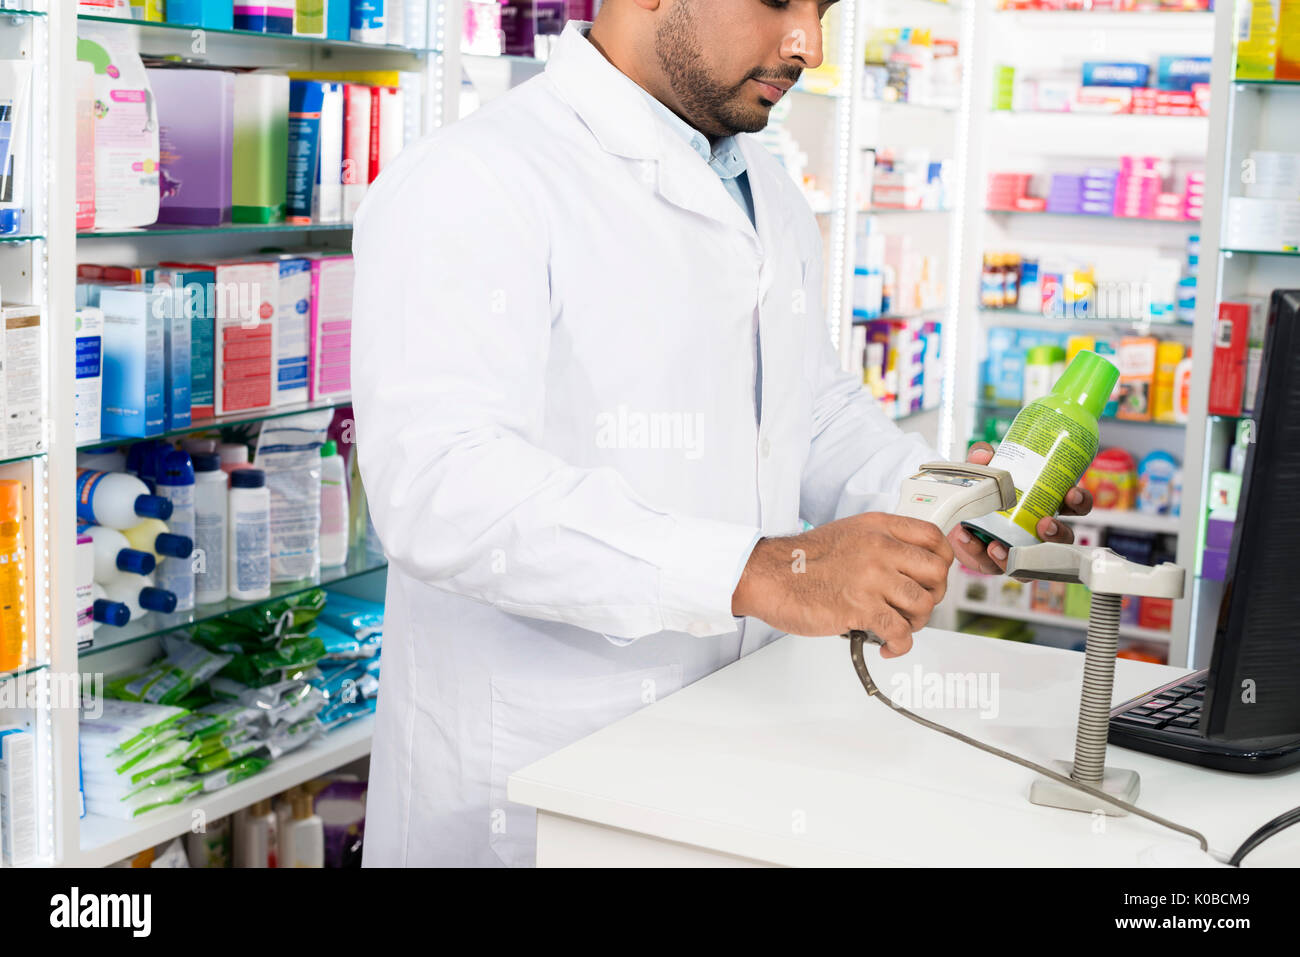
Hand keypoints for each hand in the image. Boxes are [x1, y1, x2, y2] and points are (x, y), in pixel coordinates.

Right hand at [731, 512, 954, 658]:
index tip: (937, 575)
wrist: (768, 576)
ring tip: (897, 627)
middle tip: (916, 606)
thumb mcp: (848, 535)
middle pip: (936, 573)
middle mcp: (879, 548)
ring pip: (922, 605)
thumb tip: (909, 569)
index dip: (943, 559)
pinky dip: (899, 645)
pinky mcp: (860, 607)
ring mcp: (871, 577)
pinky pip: (900, 632)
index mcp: (877, 527)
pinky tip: (887, 646)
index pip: (932, 537)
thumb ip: (880, 544)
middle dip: (933, 595)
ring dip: (915, 623)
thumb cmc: (802, 561)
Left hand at [949, 441, 1094, 573]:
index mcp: (1045, 504)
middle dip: (1058, 533)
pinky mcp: (996, 562)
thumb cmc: (980, 490)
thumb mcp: (982, 469)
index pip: (1075, 505)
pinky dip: (979, 552)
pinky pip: (992, 565)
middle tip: (1045, 524)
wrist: (953, 512)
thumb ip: (982, 458)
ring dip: (1020, 557)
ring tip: (999, 546)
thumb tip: (984, 454)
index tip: (1071, 493)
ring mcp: (1020, 549)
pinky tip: (968, 538)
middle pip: (1063, 539)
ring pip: (1034, 563)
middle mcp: (1038, 530)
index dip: (1080, 501)